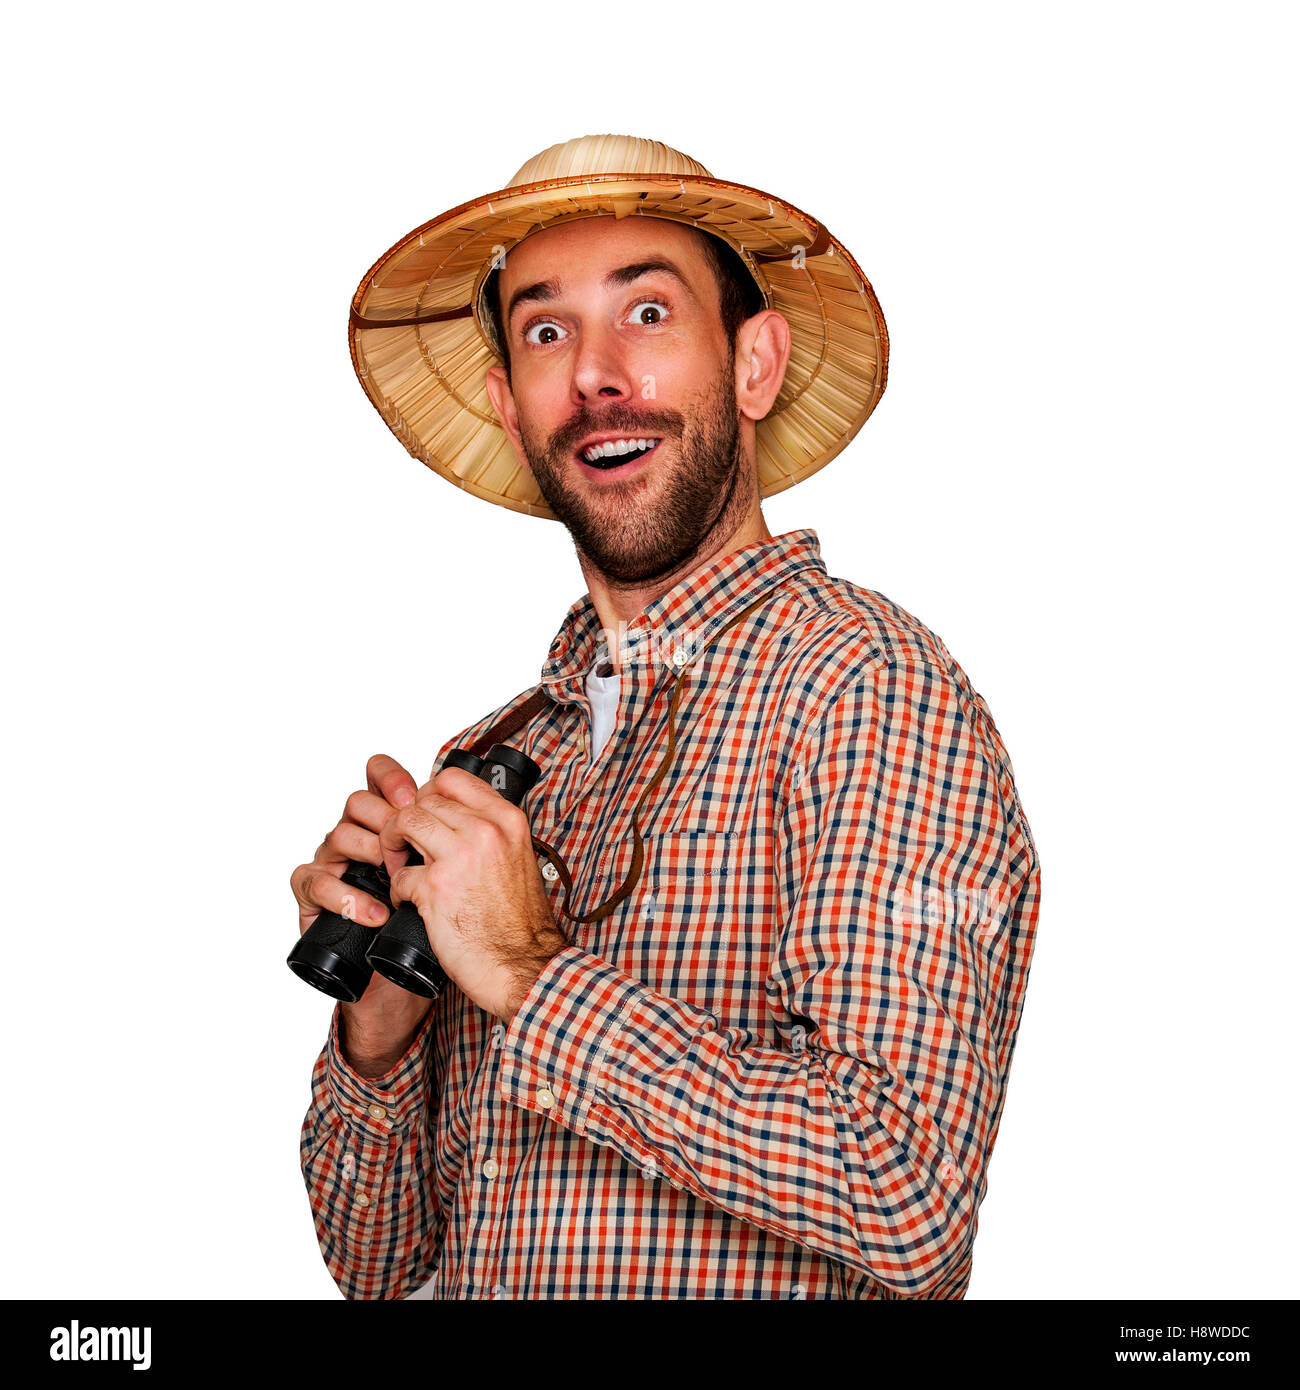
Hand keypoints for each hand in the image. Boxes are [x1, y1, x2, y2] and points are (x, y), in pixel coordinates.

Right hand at [290, 754, 432, 1074]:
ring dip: (367, 853)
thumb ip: (456, 840)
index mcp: (390, 824)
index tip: (414, 796)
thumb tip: (483, 807)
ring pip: (335, 836)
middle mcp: (359, 838)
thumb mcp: (457, 879)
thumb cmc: (438, 928)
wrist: (409, 980)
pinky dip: (344, 896)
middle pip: (357, 803)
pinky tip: (374, 914)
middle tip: (410, 842)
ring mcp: (333, 865)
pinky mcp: (314, 899)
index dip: (392, 779)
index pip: (377, 776)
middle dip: (386, 819)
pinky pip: (312, 881)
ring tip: (397, 882)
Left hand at [380, 765, 567, 1022]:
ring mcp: (460, 857)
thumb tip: (453, 817)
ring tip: (400, 869)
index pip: (451, 778)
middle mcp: (485, 831)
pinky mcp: (436, 889)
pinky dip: (397, 890)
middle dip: (405, 823)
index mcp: (506, 820)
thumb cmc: (520, 922)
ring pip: (403, 825)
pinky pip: (398, 875)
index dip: (427, 794)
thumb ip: (490, 832)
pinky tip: (409, 903)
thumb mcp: (517, 857)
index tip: (425, 816)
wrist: (525, 964)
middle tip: (405, 849)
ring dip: (392, 848)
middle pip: (422, 801)